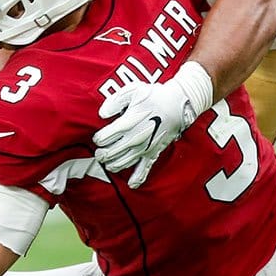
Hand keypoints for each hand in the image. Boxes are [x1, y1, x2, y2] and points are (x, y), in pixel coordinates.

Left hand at [93, 62, 213, 187]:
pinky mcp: (153, 153)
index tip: (98, 138)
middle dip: (101, 154)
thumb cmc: (154, 96)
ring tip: (108, 162)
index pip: (104, 138)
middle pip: (110, 153)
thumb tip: (102, 114)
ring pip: (122, 163)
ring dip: (112, 164)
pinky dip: (137, 178)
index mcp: (127, 123)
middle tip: (99, 152)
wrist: (177, 104)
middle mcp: (134, 138)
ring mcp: (144, 148)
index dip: (98, 139)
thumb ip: (114, 102)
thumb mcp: (132, 90)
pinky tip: (131, 184)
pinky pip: (144, 170)